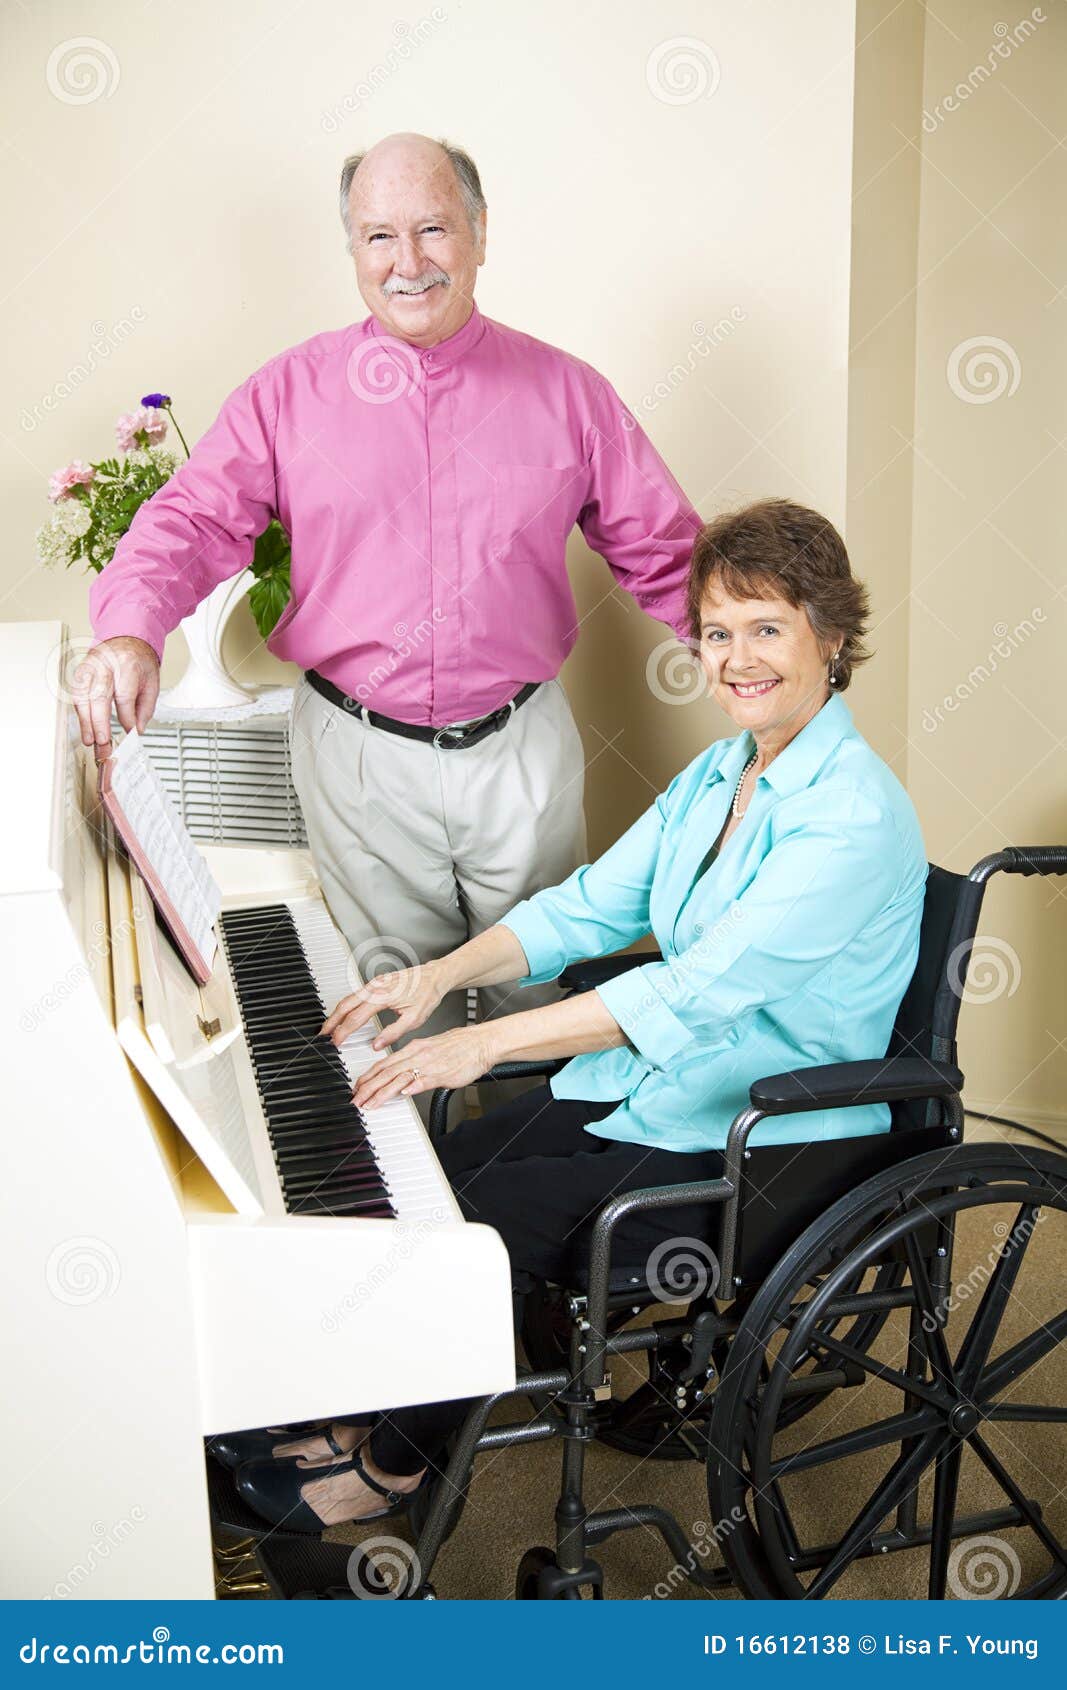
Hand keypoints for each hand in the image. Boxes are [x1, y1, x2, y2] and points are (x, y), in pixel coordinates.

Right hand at [71, 636, 159, 752]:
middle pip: (99, 696)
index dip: (126, 718)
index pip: (124, 695)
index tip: (129, 734)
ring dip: (85, 722)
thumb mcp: (152, 683)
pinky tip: (84, 726)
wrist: (127, 639)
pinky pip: (76, 694)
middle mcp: (105, 664)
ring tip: (90, 740)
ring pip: (83, 696)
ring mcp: (90, 667)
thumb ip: (145, 708)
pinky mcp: (80, 671)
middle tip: (102, 742)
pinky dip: (80, 712)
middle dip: (99, 724)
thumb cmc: (139, 661)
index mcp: (127, 664)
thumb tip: (137, 730)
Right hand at [320, 960, 448, 1051]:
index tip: (336, 1042)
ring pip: (348, 998)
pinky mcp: (376, 982)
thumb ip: (394, 1033)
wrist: (435, 975)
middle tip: (323, 1034)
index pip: (356, 1018)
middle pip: (345, 1005)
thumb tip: (376, 1045)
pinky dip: (346, 1005)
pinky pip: (355, 994)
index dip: (343, 1032)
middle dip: (332, 1021)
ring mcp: (374, 983)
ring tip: (330, 1027)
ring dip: (337, 1013)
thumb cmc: (427, 994)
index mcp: (383, 997)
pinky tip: (344, 1013)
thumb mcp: (415, 1018)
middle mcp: (375, 987)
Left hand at [351, 1025, 496, 1109]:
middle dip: (367, 1087)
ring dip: (381, 1092)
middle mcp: (417, 1055)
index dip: (368, 1076)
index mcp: (414, 1049)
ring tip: (369, 1103)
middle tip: (355, 1099)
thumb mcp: (432, 1050)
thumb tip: (405, 1077)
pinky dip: (411, 1086)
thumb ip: (416, 1063)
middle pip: (385, 1071)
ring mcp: (428, 1064)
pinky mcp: (441, 1073)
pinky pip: (423, 1080)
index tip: (358, 1087)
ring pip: (398, 1077)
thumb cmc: (462, 1046)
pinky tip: (402, 1094)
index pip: (384, 1064)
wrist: (482, 1042)